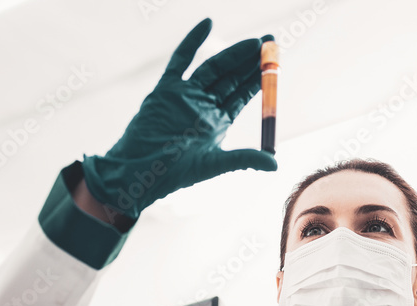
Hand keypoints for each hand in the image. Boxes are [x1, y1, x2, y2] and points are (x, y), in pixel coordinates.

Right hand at [82, 18, 276, 218]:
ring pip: (213, 67)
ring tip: (255, 42)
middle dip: (251, 61)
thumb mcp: (216, 163)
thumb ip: (245, 158)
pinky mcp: (166, 88)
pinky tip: (208, 23)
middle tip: (271, 43)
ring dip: (233, 53)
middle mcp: (203, 104)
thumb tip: (275, 164)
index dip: (259, 78)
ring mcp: (185, 94)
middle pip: (231, 77)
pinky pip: (180, 60)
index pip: (242, 94)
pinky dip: (193, 41)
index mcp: (217, 121)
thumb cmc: (176, 171)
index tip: (275, 61)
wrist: (140, 170)